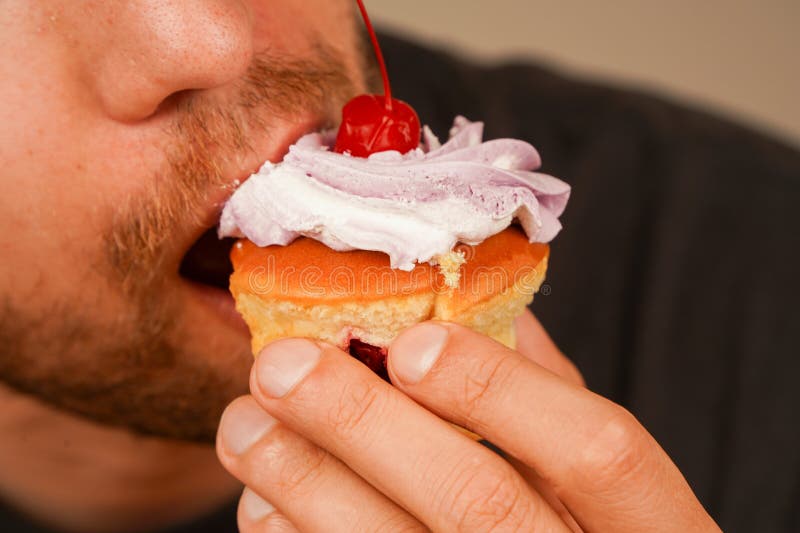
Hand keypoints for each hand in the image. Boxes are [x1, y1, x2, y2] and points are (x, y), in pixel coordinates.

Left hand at [216, 311, 718, 531]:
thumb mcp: (604, 483)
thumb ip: (551, 397)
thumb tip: (477, 302)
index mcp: (650, 525)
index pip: (598, 450)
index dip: (501, 390)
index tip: (408, 341)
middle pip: (476, 501)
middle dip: (366, 423)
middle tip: (281, 365)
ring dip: (307, 484)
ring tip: (245, 425)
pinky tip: (263, 505)